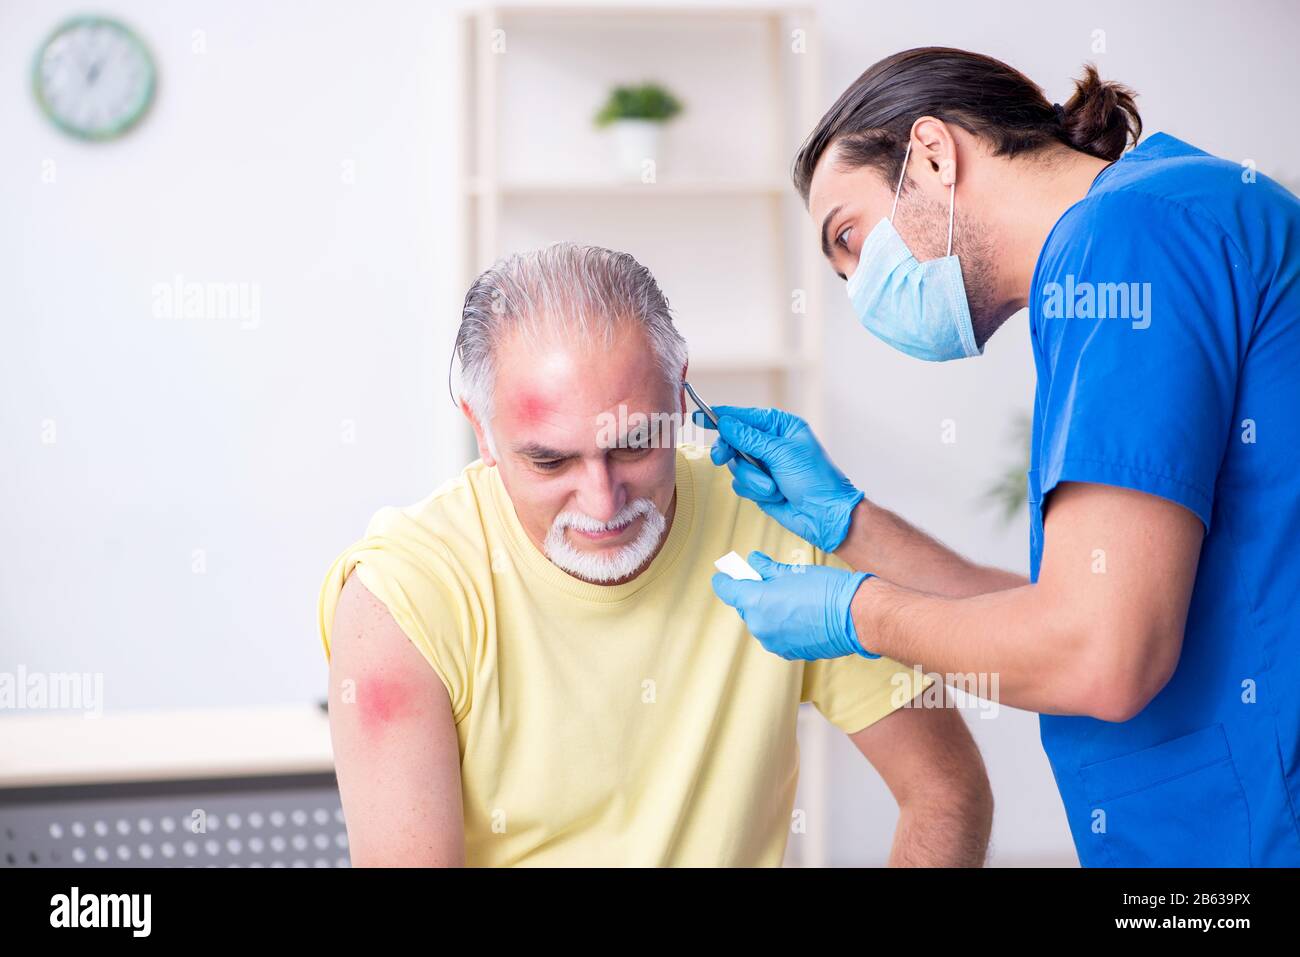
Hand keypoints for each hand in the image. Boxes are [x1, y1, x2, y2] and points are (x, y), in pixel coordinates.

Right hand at [693, 406, 863, 551]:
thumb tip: (726, 423)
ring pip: (736, 465)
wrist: (825, 515)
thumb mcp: (782, 453)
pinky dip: (755, 490)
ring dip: (752, 478)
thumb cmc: (815, 479)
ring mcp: (764, 465)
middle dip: (729, 451)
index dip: (722, 417)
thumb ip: (750, 438)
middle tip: (721, 457)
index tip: (700, 417)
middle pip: (733, 440)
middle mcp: (770, 444)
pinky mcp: (760, 485)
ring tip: (772, 486)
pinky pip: (741, 484)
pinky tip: (774, 494)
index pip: (745, 417)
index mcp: (781, 426)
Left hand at [710, 551, 878, 659]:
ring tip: (791, 599)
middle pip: (745, 607)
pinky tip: (800, 615)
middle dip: (753, 594)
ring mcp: (773, 642)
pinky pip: (776, 635)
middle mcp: (759, 626)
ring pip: (761, 622)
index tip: (725, 574)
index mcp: (755, 602)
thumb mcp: (792, 571)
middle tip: (769, 581)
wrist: (855, 617)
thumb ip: (767, 569)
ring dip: (769, 611)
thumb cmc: (825, 590)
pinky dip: (782, 625)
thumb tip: (755, 562)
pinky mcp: (787, 652)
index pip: (727, 590)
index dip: (725, 579)